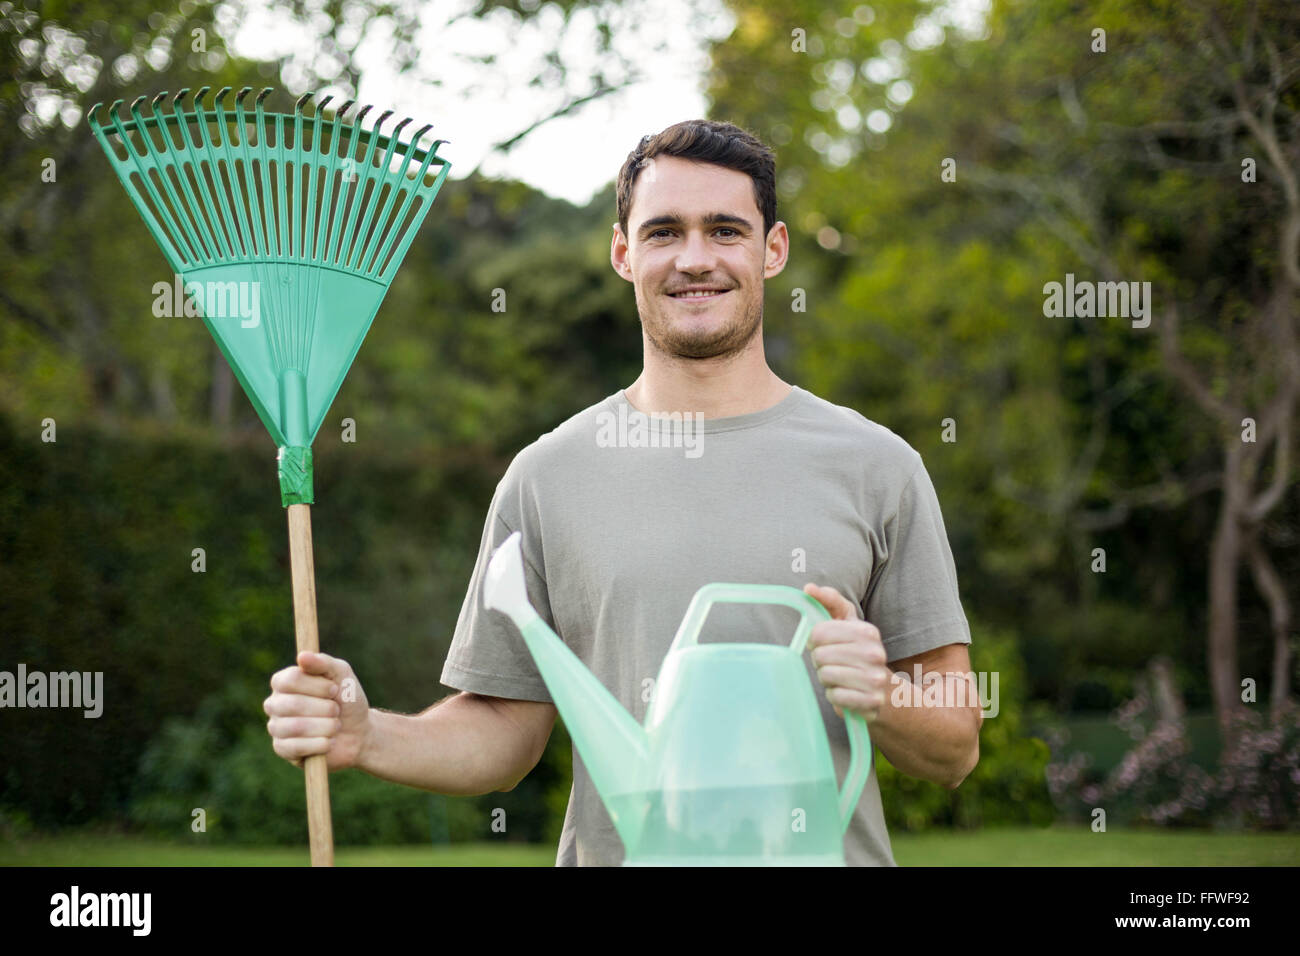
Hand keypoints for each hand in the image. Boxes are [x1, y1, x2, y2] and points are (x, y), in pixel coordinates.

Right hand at [264, 651, 370, 770]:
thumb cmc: (346, 699)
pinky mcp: (282, 749)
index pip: (290, 680)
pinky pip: (296, 748)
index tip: (334, 689)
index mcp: (284, 681)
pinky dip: (321, 744)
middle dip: (324, 708)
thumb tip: (302, 656)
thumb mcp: (342, 675)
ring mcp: (276, 727)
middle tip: (336, 710)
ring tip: (335, 726)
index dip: (316, 686)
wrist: (358, 732)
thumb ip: (323, 663)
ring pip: (295, 727)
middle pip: (292, 705)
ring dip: (325, 727)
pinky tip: (329, 742)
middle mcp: (275, 703)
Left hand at [802, 583, 890, 722]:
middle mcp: (874, 653)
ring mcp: (875, 678)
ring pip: (826, 675)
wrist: (887, 693)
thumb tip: (808, 588)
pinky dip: (835, 696)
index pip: (819, 632)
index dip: (815, 640)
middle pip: (820, 655)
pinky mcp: (871, 701)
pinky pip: (835, 696)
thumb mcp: (848, 624)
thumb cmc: (859, 654)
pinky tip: (846, 692)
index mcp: (867, 632)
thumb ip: (829, 602)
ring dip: (827, 679)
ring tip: (840, 677)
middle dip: (821, 662)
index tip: (825, 644)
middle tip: (834, 664)